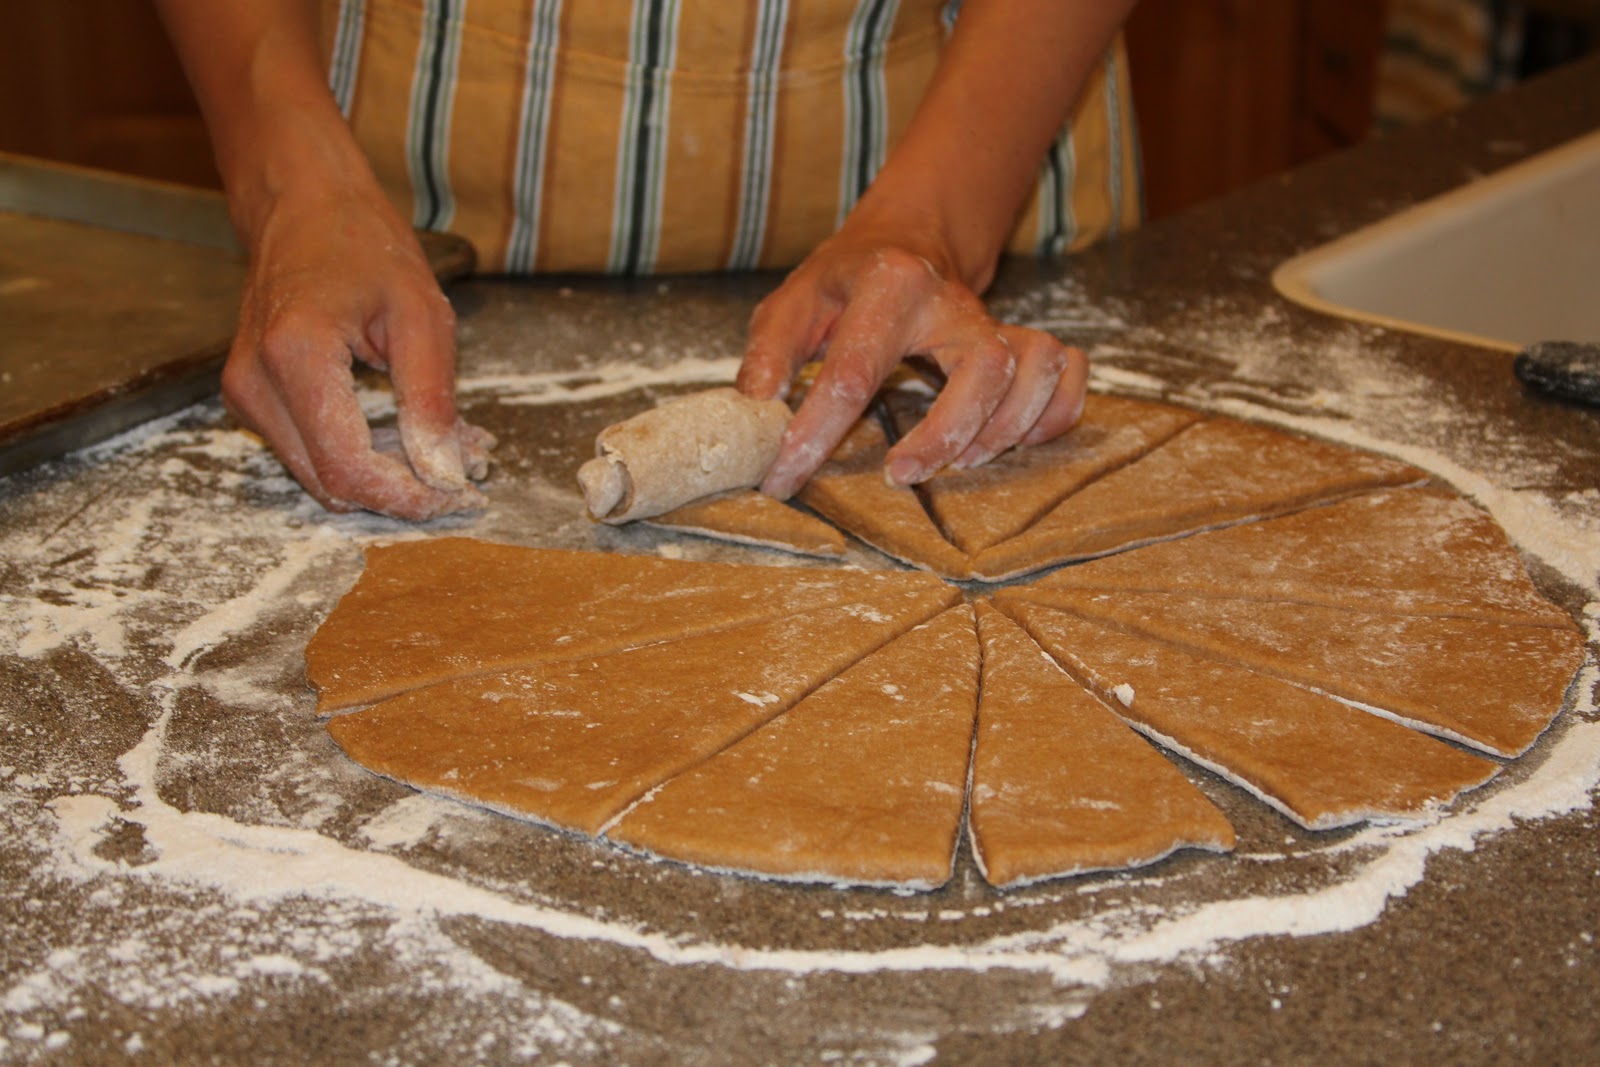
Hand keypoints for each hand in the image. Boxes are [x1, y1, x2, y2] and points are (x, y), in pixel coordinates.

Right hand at [222, 186, 493, 519]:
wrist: (302, 205)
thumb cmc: (363, 244)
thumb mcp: (421, 315)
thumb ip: (430, 400)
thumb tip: (444, 475)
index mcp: (294, 356)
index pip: (348, 468)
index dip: (407, 496)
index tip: (459, 494)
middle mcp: (254, 383)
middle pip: (332, 484)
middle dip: (403, 488)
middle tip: (466, 464)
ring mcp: (245, 394)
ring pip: (322, 477)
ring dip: (386, 475)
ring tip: (443, 440)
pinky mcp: (251, 399)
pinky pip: (312, 453)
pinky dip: (362, 454)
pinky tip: (404, 428)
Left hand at [737, 226, 1087, 499]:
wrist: (906, 243)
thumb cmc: (844, 283)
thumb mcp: (792, 302)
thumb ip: (770, 354)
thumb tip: (754, 409)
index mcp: (887, 284)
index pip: (851, 371)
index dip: (813, 434)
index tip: (784, 478)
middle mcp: (953, 300)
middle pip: (981, 367)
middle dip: (944, 434)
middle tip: (900, 476)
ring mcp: (995, 320)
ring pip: (1032, 370)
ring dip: (1004, 429)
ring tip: (959, 463)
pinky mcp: (1023, 339)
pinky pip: (1068, 374)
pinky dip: (1054, 415)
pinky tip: (1013, 443)